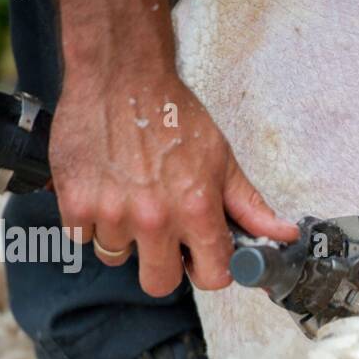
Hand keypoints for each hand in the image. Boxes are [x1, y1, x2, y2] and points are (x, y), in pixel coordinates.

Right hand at [49, 69, 298, 296]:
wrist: (120, 74)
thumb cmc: (173, 113)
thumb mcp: (221, 159)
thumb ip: (250, 206)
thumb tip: (283, 235)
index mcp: (197, 210)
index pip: (213, 278)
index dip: (209, 269)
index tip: (200, 256)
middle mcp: (155, 218)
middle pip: (159, 284)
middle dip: (163, 264)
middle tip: (161, 234)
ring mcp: (112, 213)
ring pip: (116, 257)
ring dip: (123, 236)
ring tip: (129, 198)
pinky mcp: (75, 203)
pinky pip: (82, 238)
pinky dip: (90, 220)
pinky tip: (103, 190)